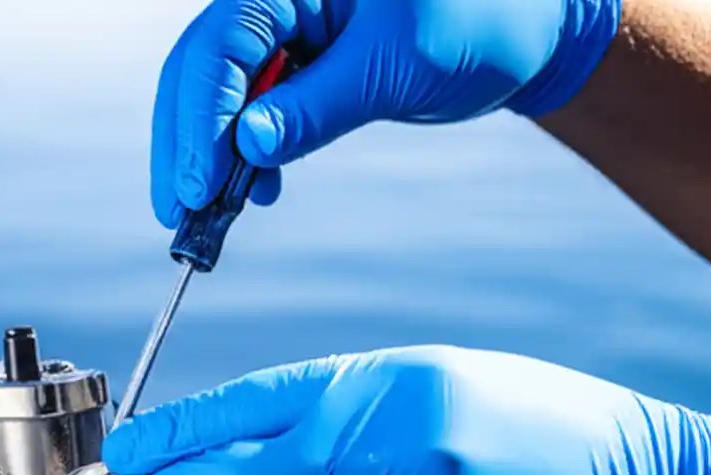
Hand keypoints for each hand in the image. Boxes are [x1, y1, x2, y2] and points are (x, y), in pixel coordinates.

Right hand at [150, 0, 620, 226]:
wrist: (530, 25)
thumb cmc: (478, 20)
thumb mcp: (395, 65)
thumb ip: (317, 106)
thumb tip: (249, 148)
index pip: (220, 47)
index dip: (201, 121)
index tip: (199, 188)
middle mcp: (279, 2)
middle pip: (201, 72)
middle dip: (187, 144)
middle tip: (180, 213)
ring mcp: (289, 36)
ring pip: (219, 95)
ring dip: (209, 156)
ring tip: (211, 216)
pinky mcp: (303, 69)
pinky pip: (254, 111)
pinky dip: (246, 155)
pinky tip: (256, 192)